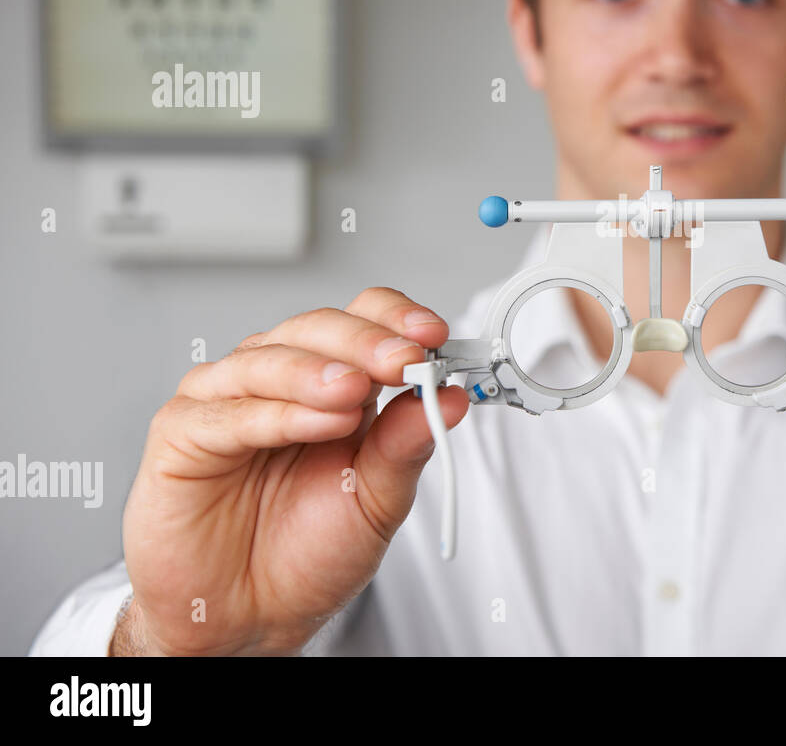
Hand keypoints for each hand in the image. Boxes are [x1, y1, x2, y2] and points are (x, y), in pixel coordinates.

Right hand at [115, 288, 468, 655]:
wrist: (251, 618)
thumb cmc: (307, 554)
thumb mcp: (378, 499)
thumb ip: (407, 444)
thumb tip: (451, 395)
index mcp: (334, 385)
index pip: (362, 320)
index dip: (395, 319)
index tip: (432, 336)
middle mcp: (279, 380)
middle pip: (317, 329)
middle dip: (365, 342)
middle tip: (403, 360)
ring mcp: (226, 400)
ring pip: (269, 359)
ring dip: (319, 372)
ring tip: (355, 391)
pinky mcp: (182, 433)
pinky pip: (228, 412)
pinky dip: (277, 413)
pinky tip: (316, 422)